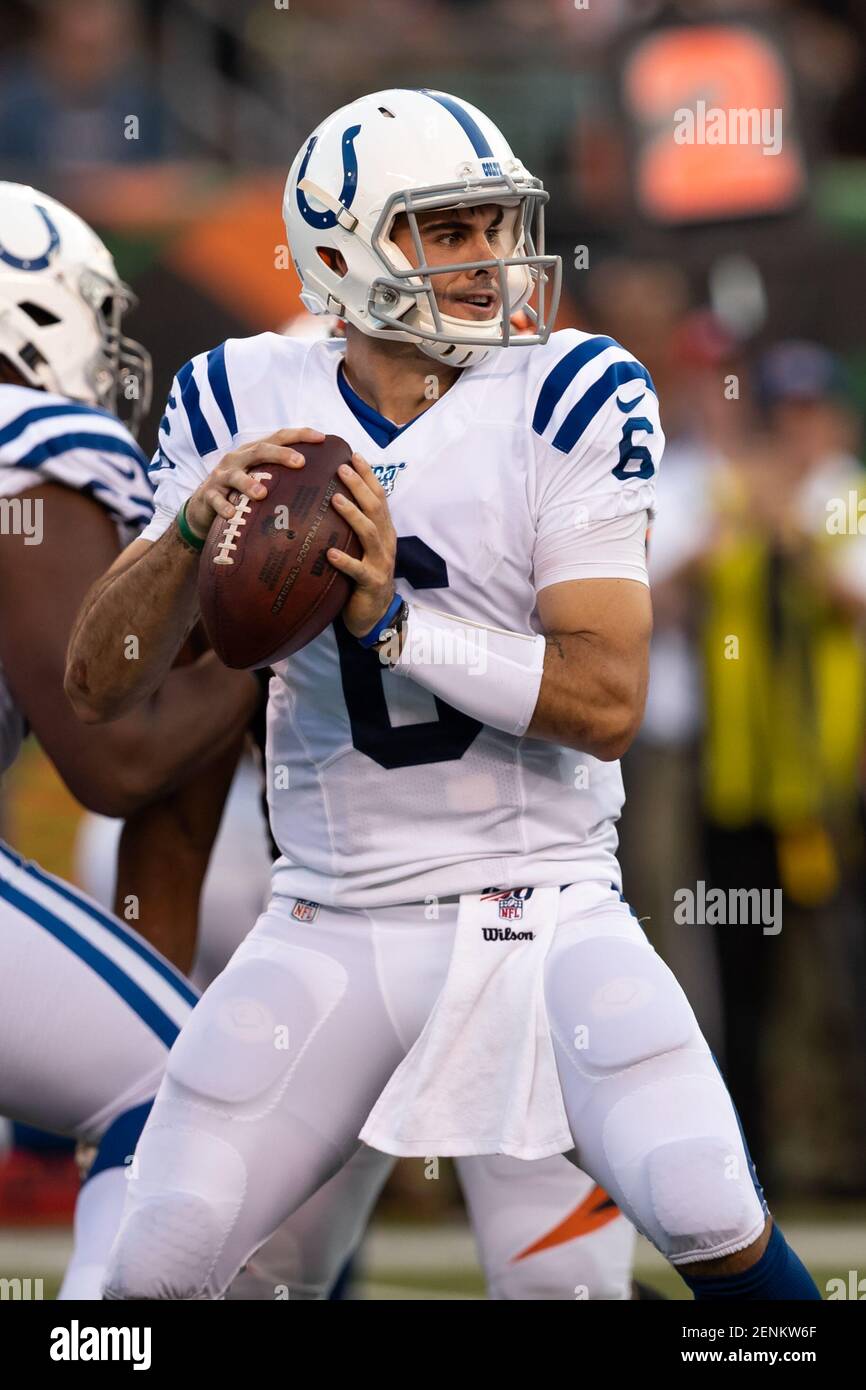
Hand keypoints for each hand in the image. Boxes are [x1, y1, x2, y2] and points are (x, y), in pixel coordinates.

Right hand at [184, 428, 325, 538]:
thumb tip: (322, 483)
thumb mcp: (260, 478)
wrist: (203, 508)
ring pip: (236, 476)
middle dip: (281, 454)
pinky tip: (231, 514)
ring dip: (249, 483)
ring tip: (262, 494)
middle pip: (260, 450)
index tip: (322, 438)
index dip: (300, 435)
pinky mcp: (209, 495)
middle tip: (300, 463)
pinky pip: (216, 500)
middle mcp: (238, 459)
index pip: (279, 437)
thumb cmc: (241, 493)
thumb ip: (282, 477)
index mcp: (254, 452)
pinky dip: (224, 507)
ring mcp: (222, 476)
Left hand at [327, 453, 396, 637]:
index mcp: (384, 531)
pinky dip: (344, 561)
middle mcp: (386, 542)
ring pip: (370, 533)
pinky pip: (358, 570)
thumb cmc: (360, 576)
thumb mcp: (359, 547)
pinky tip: (329, 553)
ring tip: (336, 500)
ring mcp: (381, 562)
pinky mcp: (372, 583)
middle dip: (360, 486)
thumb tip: (326, 498)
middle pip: (375, 508)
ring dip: (353, 515)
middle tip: (341, 469)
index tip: (353, 455)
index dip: (368, 476)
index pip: (378, 497)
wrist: (373, 614)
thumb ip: (350, 526)